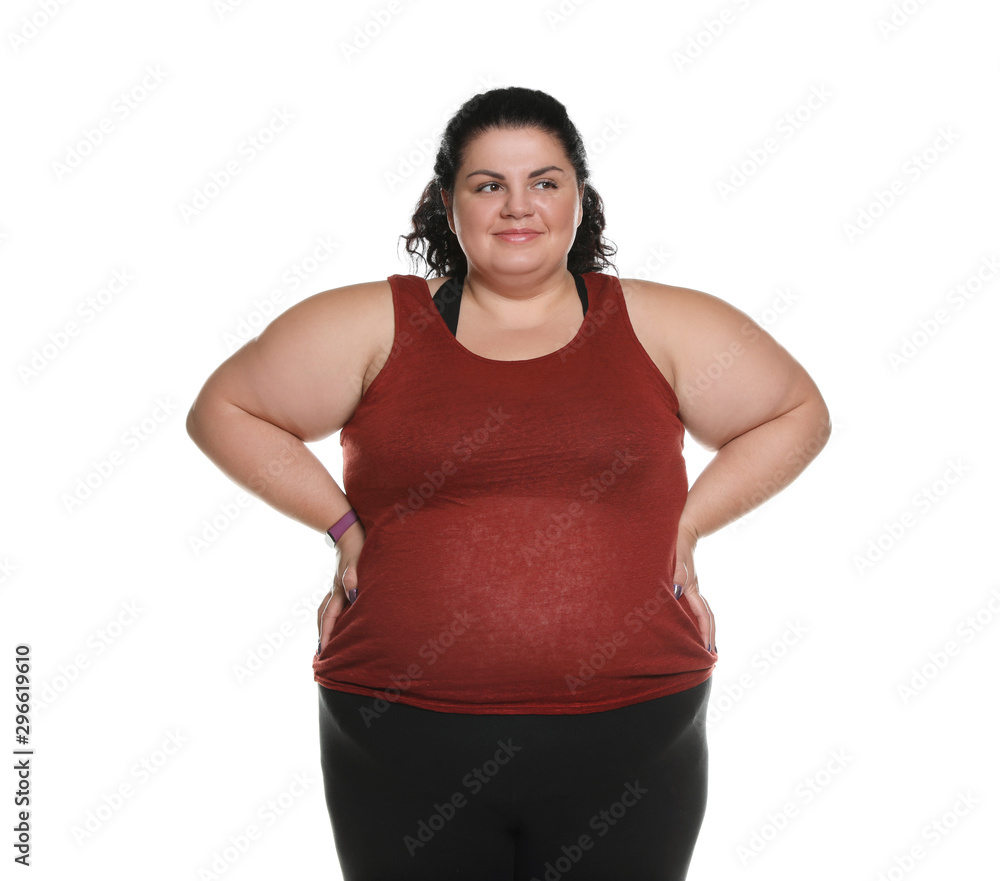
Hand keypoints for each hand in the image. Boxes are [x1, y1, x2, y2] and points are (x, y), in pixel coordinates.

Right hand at [316, 524, 365, 654]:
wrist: (349, 531)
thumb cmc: (356, 546)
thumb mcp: (357, 560)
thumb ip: (353, 576)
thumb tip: (352, 594)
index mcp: (338, 589)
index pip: (330, 616)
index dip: (328, 634)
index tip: (325, 652)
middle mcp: (334, 590)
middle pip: (324, 617)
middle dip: (322, 636)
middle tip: (320, 656)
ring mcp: (335, 587)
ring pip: (325, 611)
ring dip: (324, 627)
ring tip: (324, 644)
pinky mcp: (339, 584)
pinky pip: (331, 605)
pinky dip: (329, 617)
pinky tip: (334, 621)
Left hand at [672, 523, 715, 653]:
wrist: (684, 529)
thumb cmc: (677, 543)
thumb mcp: (676, 556)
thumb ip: (678, 571)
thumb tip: (677, 591)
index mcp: (691, 586)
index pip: (702, 614)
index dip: (705, 632)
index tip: (708, 649)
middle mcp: (694, 589)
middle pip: (707, 616)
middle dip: (710, 636)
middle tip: (712, 656)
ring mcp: (692, 586)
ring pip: (702, 611)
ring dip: (705, 628)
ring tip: (706, 645)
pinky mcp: (687, 583)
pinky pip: (694, 605)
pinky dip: (697, 617)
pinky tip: (692, 622)